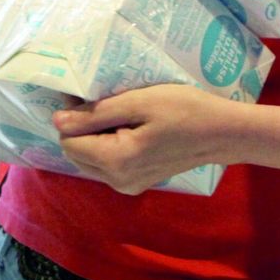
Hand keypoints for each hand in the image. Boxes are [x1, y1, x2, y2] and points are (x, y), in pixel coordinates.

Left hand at [52, 84, 238, 194]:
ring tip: (120, 113)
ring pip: (89, 160)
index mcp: (116, 161)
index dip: (72, 116)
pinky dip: (108, 146)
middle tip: (104, 101)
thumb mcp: (139, 102)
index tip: (88, 93)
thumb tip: (57, 120)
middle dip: (81, 128)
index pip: (68, 141)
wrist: (222, 133)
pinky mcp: (136, 183)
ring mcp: (127, 185)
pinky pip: (106, 165)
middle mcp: (117, 180)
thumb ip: (96, 113)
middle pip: (75, 153)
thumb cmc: (185, 110)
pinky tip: (130, 128)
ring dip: (94, 137)